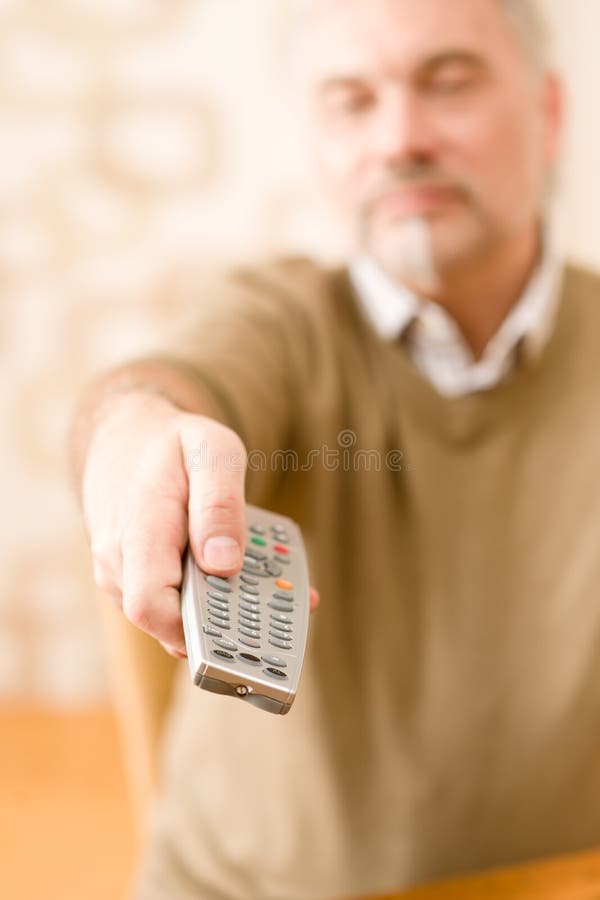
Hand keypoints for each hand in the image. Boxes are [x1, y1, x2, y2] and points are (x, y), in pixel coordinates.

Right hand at [81, 391, 319, 657]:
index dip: (193, 631)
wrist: (124, 434)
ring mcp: (119, 572)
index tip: (243, 630)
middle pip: (167, 621)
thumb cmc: (172, 443)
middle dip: (223, 626)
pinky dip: (204, 595)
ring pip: (169, 614)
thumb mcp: (210, 453)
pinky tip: (243, 581)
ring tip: (271, 593)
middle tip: (279, 616)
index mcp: (139, 531)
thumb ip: (218, 506)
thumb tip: (224, 563)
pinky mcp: (131, 576)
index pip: (150, 607)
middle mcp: (119, 560)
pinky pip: (169, 598)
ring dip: (218, 611)